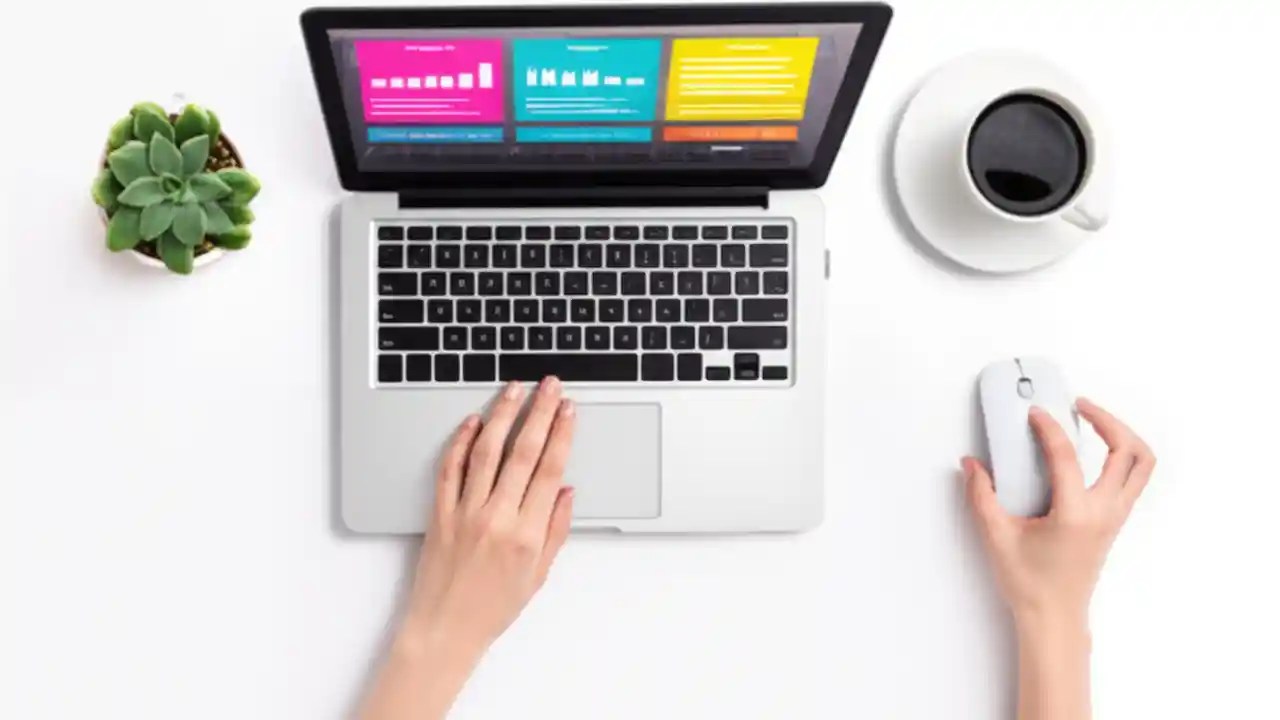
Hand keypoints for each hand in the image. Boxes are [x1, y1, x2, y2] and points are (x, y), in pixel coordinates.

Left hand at [407, 377, 576, 653]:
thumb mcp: (538, 574)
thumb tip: (567, 491)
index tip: (569, 410)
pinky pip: (450, 468)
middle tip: (549, 385)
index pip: (550, 470)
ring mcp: (465, 512)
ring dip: (503, 414)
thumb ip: (556, 529)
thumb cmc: (491, 608)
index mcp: (527, 534)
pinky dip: (461, 441)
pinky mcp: (439, 513)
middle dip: (540, 412)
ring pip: (487, 451)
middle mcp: (497, 518)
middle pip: (523, 452)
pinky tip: (473, 420)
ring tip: (514, 390)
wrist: (443, 629)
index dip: (562, 434)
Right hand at [962, 398, 1155, 629]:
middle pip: (1127, 451)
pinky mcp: (1114, 521)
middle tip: (1078, 407)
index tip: (1034, 414)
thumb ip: (981, 496)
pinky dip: (1122, 456)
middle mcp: (1104, 512)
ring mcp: (1115, 517)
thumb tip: (972, 464)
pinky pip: (1134, 479)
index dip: (1049, 428)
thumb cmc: (1029, 583)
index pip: (1067, 456)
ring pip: (1141, 464)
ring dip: (1123, 436)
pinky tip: (1095, 451)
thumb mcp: (996, 536)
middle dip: (1106, 420)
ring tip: (1095, 422)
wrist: (1054, 617)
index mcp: (1076, 515)